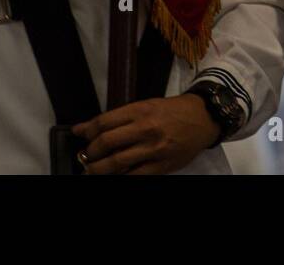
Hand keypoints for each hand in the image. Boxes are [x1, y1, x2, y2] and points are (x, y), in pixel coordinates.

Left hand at [72, 94, 219, 174]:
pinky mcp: (162, 165)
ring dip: (98, 168)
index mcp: (141, 110)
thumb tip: (93, 127)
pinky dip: (120, 177)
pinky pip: (134, 176)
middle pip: (107, 142)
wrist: (204, 118)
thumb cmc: (175, 111)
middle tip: (85, 155)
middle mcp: (146, 129)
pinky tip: (114, 176)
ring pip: (116, 163)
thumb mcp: (148, 105)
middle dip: (90, 151)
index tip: (79, 133)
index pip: (105, 122)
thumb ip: (123, 117)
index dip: (87, 129)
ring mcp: (154, 149)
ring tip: (91, 169)